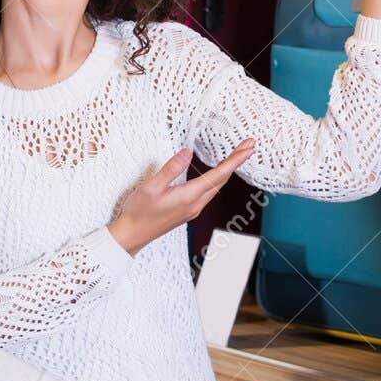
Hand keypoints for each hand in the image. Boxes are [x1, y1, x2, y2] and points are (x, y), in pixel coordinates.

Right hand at [107, 140, 255, 255]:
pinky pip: (208, 192)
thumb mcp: (152, 186)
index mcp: (189, 196)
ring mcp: (193, 209)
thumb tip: (188, 152)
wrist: (132, 235)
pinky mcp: (188, 211)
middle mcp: (196, 204)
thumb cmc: (139, 211)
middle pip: (222, 180)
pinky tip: (216, 173)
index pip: (218, 175)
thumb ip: (172, 168)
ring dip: (227, 171)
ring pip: (216, 187)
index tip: (248, 147)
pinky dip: (217, 179)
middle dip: (236, 162)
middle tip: (248, 145)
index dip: (235, 160)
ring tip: (235, 156)